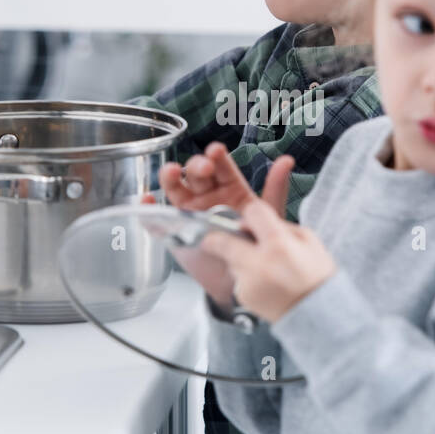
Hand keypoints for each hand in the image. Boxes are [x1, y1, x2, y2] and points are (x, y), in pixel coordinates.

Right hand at [142, 145, 297, 310]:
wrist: (241, 281)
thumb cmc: (254, 244)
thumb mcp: (268, 216)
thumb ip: (275, 189)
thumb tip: (287, 161)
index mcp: (229, 188)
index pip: (221, 167)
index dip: (217, 157)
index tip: (216, 152)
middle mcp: (206, 195)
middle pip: (196, 174)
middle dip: (197, 167)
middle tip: (203, 170)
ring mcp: (188, 211)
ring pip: (174, 189)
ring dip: (170, 178)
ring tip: (172, 172)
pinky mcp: (174, 230)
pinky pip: (157, 218)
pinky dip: (148, 208)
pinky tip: (147, 199)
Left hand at [200, 195, 336, 324]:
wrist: (319, 314)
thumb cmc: (316, 275)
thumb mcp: (309, 241)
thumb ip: (281, 226)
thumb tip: (250, 223)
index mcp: (279, 244)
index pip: (251, 214)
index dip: (252, 214)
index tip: (251, 219)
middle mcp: (259, 263)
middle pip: (221, 241)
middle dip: (215, 237)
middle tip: (215, 238)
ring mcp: (249, 282)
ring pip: (231, 261)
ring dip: (240, 259)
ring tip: (264, 267)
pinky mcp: (244, 297)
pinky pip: (238, 279)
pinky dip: (247, 278)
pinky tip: (266, 283)